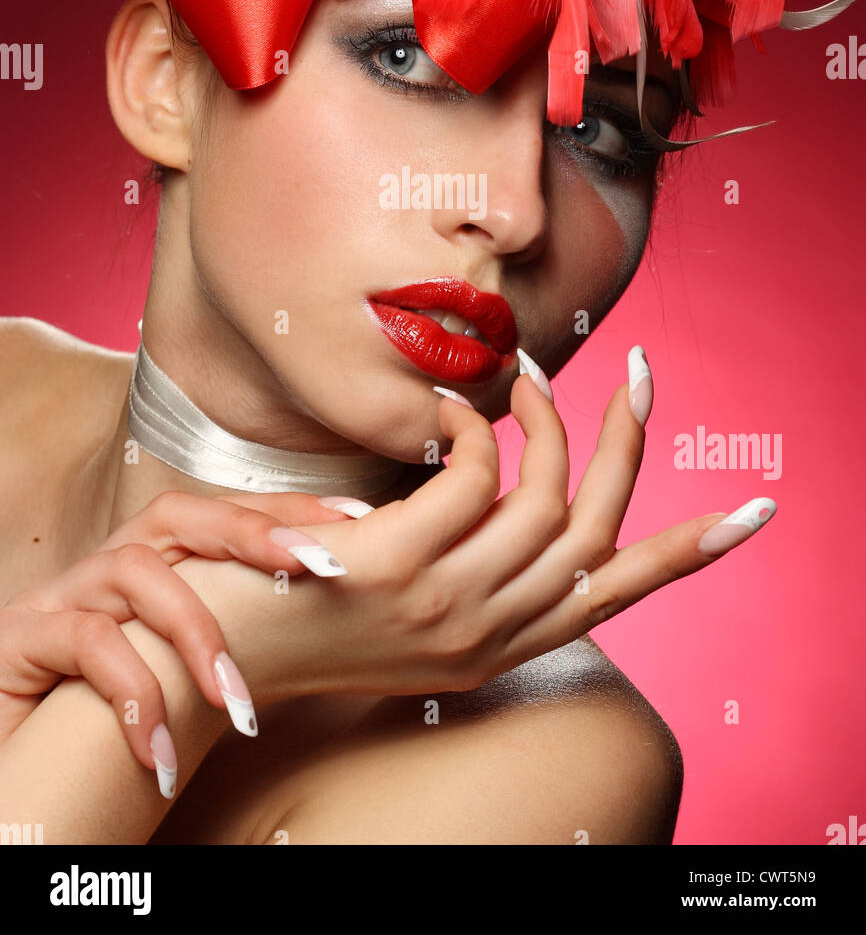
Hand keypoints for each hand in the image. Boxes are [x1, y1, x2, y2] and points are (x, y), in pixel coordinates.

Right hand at [0, 488, 361, 783]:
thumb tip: (336, 638)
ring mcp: (60, 598)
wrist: (13, 768)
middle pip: (179, 514)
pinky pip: (87, 642)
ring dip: (198, 633)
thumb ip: (232, 650)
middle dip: (255, 530)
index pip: (223, 516)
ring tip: (237, 705)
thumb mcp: (175, 681)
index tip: (356, 524)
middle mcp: (104, 568)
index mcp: (150, 569)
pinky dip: (134, 695)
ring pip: (136, 569)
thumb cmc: (99, 726)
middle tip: (320, 566)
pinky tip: (161, 754)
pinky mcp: (20, 639)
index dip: (287, 512)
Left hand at [184, 356, 775, 702]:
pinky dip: (473, 424)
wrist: (208, 646)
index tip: (750, 515)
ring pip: (547, 498)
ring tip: (525, 373)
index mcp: (496, 642)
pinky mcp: (398, 568)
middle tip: (641, 373)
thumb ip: (464, 545)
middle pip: (599, 532)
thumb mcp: (402, 586)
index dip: (688, 553)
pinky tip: (448, 404)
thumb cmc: (300, 600)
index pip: (615, 597)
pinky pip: (472, 474)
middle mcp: (484, 632)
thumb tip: (496, 466)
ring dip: (548, 420)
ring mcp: (444, 605)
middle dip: (630, 445)